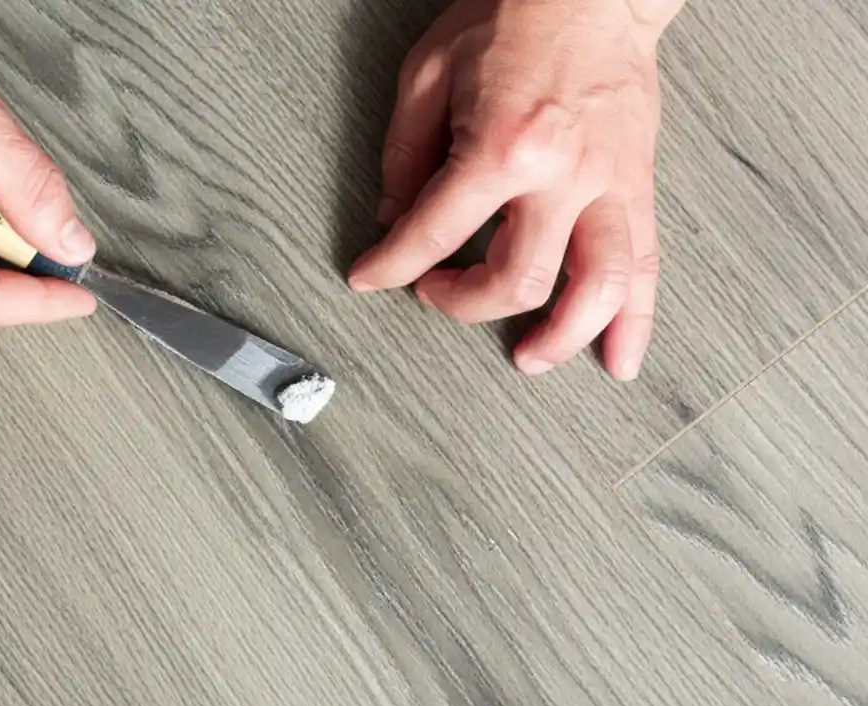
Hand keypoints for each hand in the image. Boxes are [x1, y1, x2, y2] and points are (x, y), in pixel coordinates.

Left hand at [349, 0, 684, 379]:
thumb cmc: (512, 17)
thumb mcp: (427, 76)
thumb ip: (404, 156)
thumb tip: (395, 218)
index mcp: (500, 149)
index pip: (434, 233)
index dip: (391, 265)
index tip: (370, 278)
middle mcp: (562, 176)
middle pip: (515, 279)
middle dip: (464, 303)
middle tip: (438, 292)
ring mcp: (609, 185)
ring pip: (596, 290)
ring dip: (561, 337)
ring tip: (529, 358)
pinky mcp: (640, 185)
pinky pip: (647, 266)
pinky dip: (636, 322)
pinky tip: (620, 360)